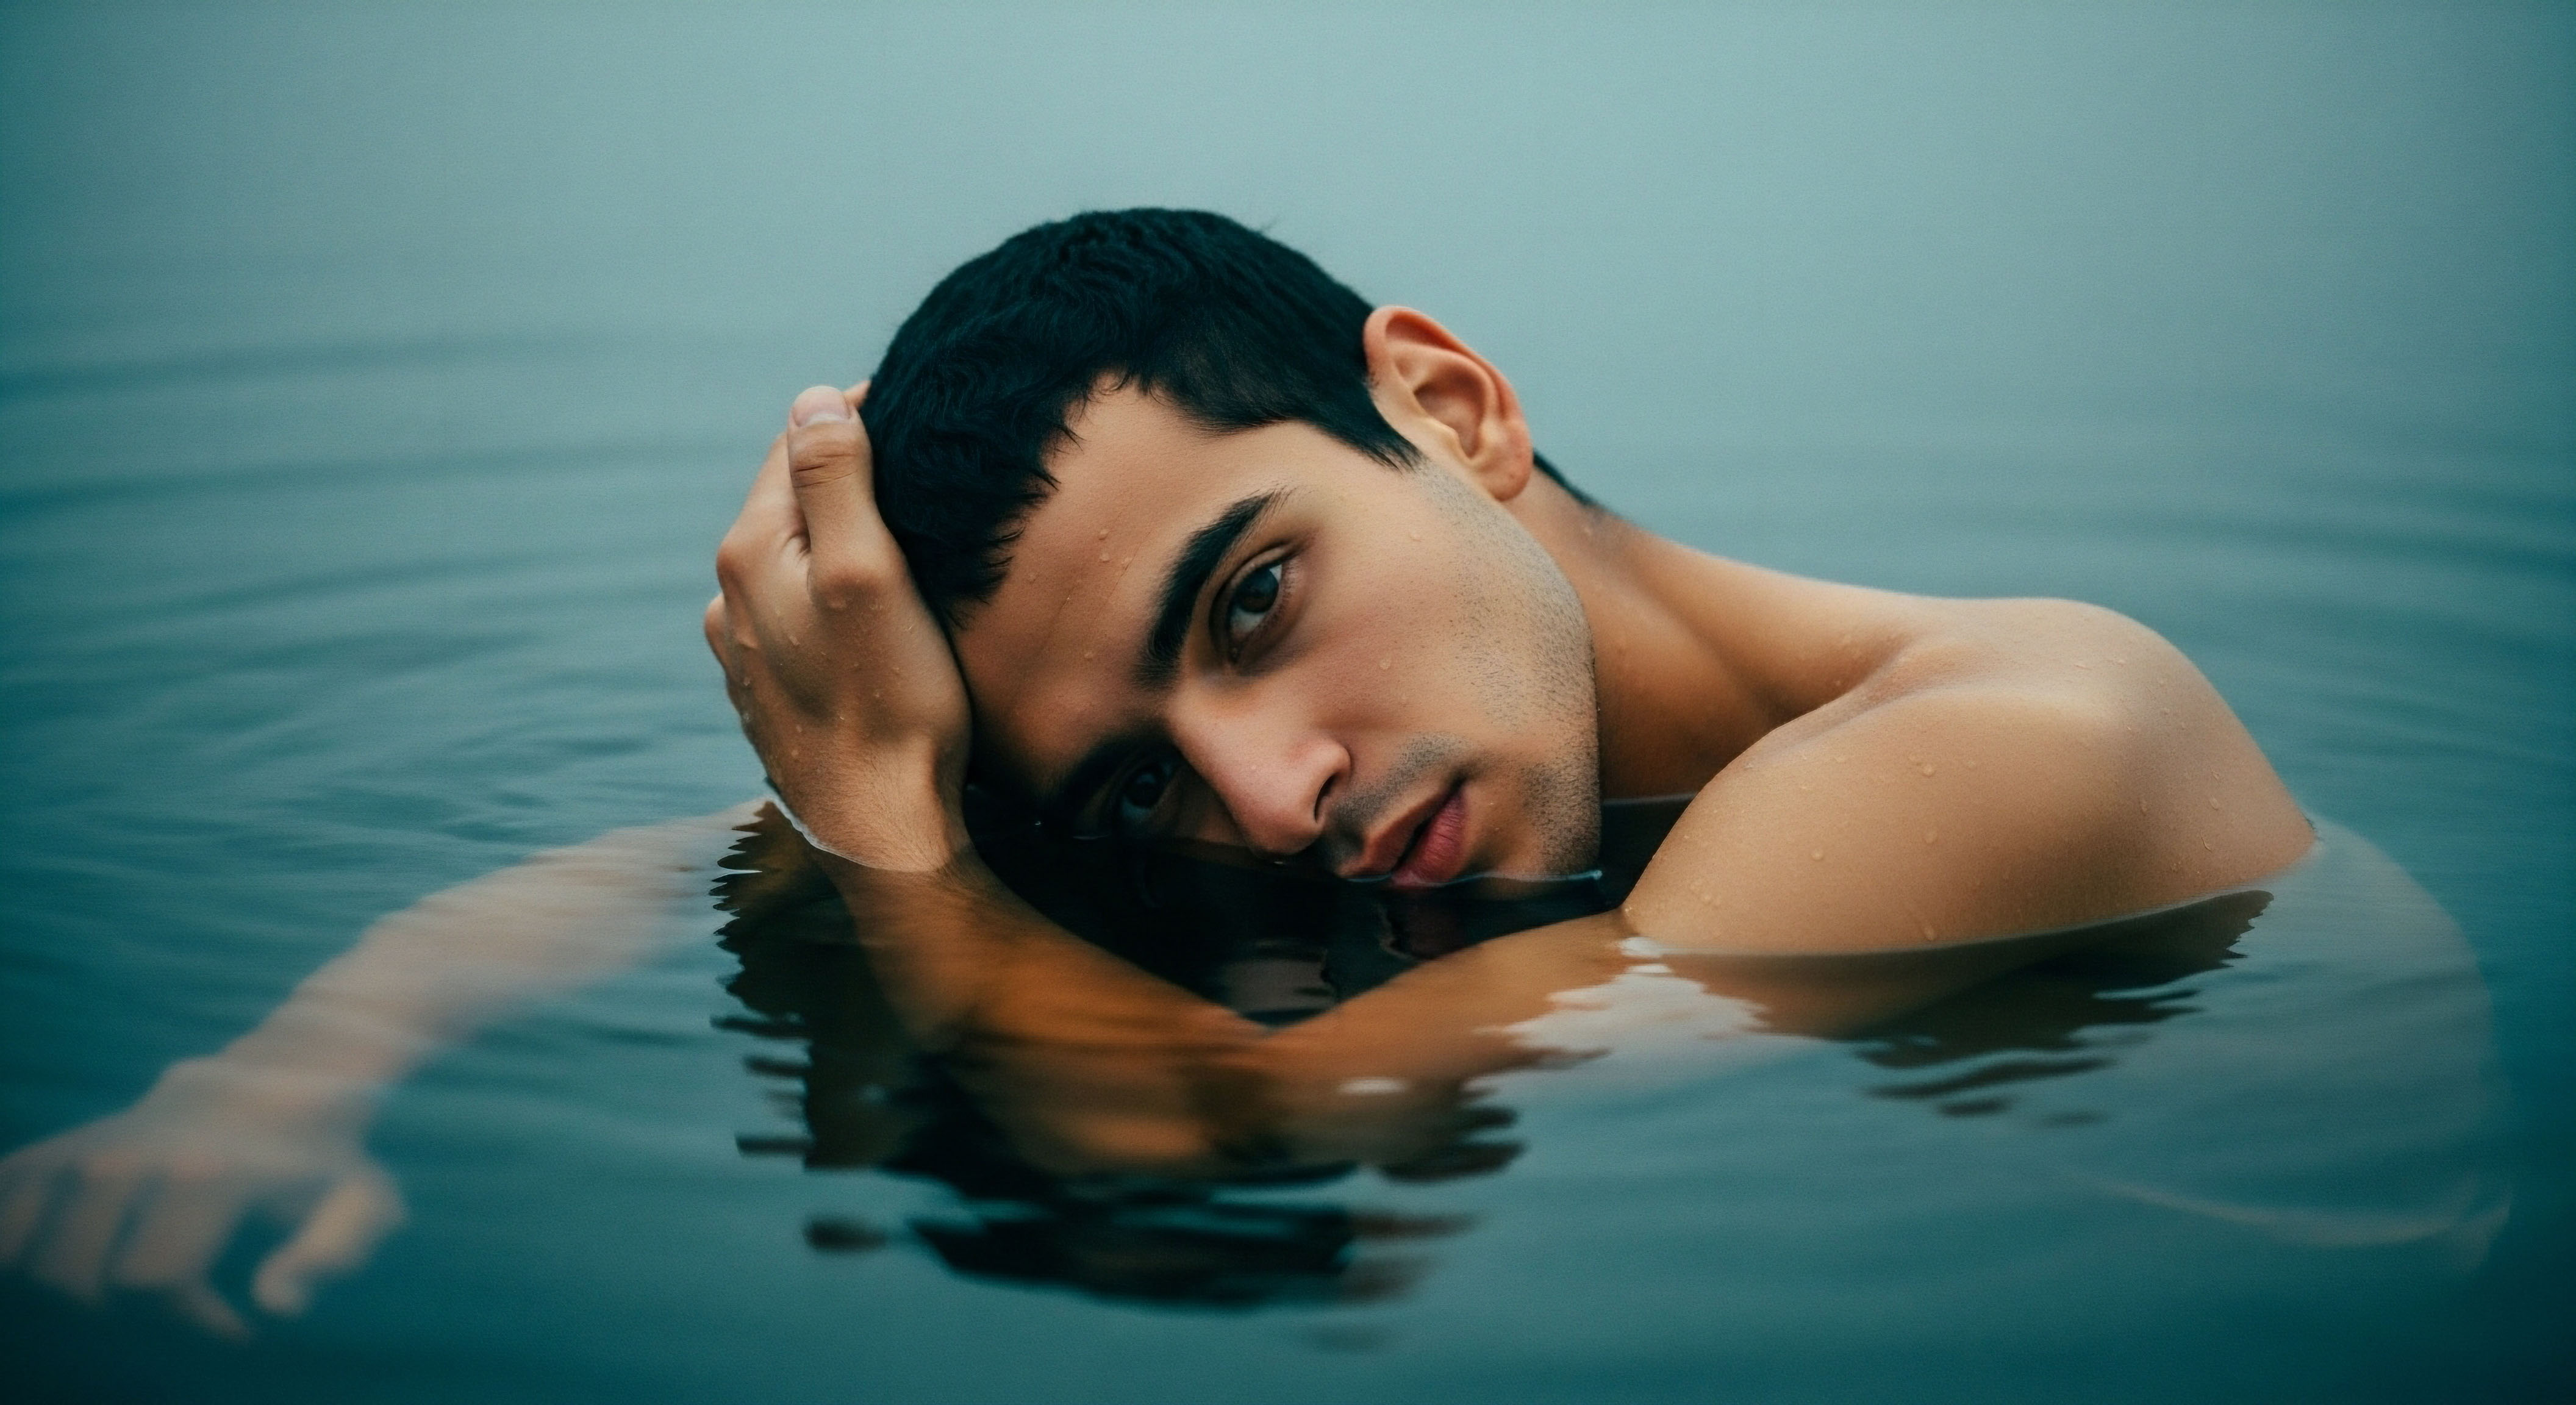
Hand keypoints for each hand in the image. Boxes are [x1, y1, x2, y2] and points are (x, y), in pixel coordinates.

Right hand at [0, 1057, 403, 1337]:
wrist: (285, 1075)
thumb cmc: (323, 1154)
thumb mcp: (358, 1198)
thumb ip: (332, 1252)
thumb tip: (274, 1305)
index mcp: (207, 1172)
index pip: (152, 1278)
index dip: (194, 1313)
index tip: (233, 1317)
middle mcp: (139, 1156)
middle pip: (75, 1273)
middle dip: (122, 1294)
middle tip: (170, 1282)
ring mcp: (95, 1147)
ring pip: (28, 1245)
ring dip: (65, 1273)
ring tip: (116, 1266)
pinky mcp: (66, 1143)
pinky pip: (6, 1198)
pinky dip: (11, 1231)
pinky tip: (42, 1247)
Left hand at [707, 385, 971, 870]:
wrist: (882, 836)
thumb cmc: (893, 706)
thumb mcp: (870, 575)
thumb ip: (835, 480)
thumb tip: (812, 398)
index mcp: (749, 556)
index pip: (796, 445)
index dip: (854, 417)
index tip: (915, 408)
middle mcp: (731, 599)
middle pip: (792, 502)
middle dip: (847, 477)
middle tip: (919, 465)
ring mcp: (745, 651)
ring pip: (795, 561)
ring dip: (841, 539)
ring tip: (905, 539)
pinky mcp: (770, 692)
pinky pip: (800, 613)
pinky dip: (835, 592)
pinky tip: (877, 615)